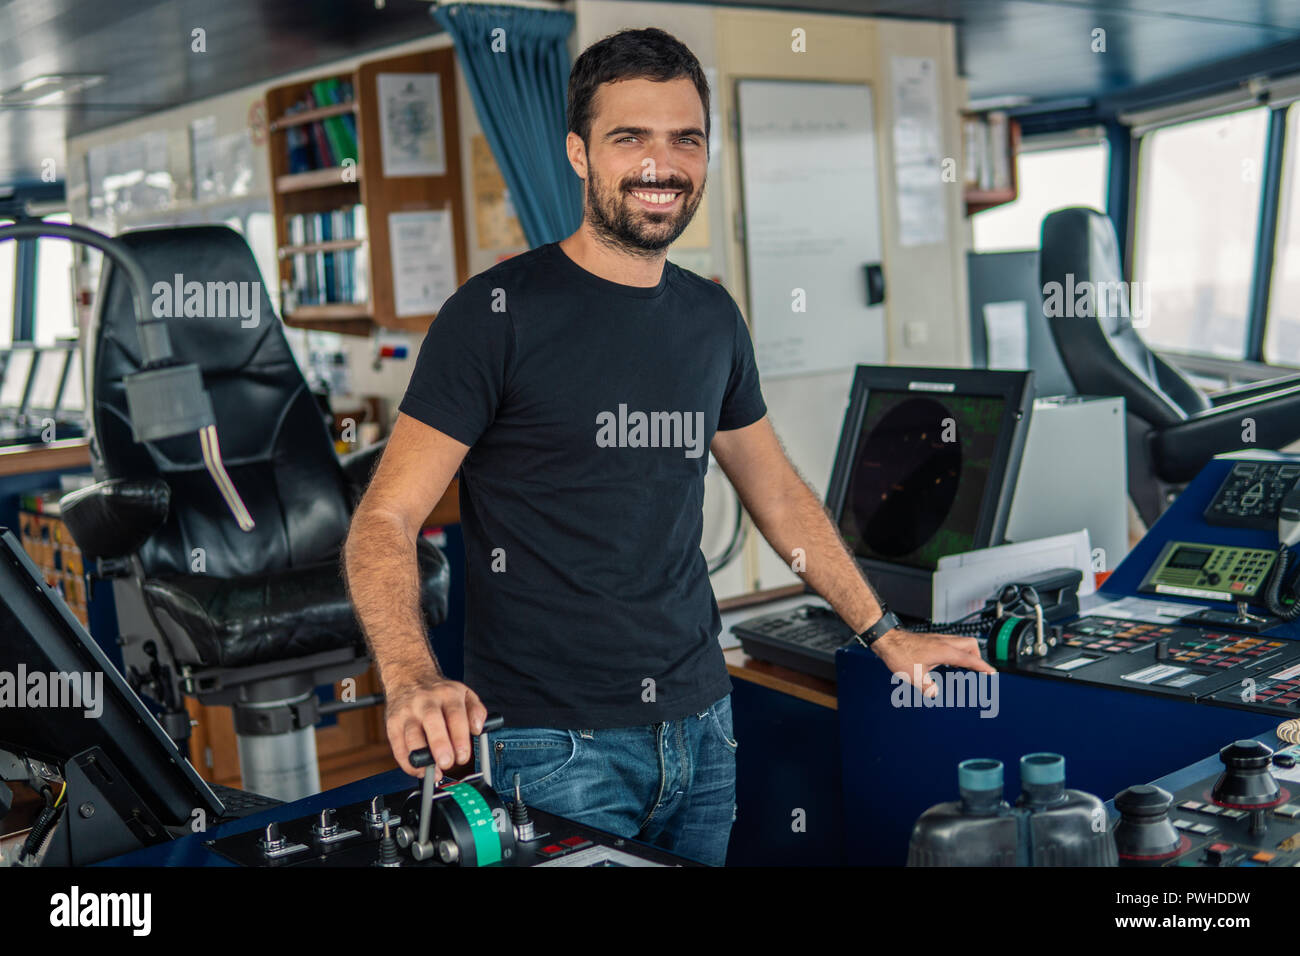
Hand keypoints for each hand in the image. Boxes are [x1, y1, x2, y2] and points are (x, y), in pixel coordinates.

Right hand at [384, 675, 487, 778]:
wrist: (408, 678)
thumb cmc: (439, 693)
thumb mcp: (463, 693)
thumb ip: (476, 711)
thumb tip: (477, 729)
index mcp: (447, 694)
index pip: (455, 715)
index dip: (460, 738)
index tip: (463, 756)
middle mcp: (426, 701)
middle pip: (432, 721)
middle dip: (440, 744)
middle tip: (447, 762)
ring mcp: (408, 712)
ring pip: (411, 734)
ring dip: (421, 756)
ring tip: (431, 771)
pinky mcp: (393, 722)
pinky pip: (397, 745)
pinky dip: (406, 761)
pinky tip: (417, 769)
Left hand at [868, 628, 996, 697]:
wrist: (887, 639)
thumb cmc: (900, 654)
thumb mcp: (914, 676)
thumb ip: (927, 687)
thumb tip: (935, 694)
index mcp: (945, 651)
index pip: (970, 659)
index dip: (982, 667)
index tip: (992, 672)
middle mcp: (944, 642)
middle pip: (971, 645)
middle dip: (977, 657)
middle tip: (978, 671)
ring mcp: (938, 639)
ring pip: (961, 642)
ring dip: (967, 653)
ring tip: (964, 668)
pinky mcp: (932, 639)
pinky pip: (952, 642)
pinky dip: (957, 651)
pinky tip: (948, 661)